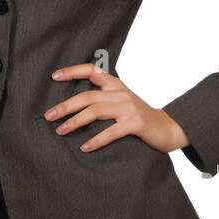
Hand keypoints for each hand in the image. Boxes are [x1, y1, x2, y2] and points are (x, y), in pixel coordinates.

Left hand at [44, 63, 190, 154]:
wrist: (169, 129)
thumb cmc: (139, 118)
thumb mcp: (122, 102)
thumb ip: (103, 99)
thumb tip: (73, 106)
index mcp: (116, 86)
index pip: (93, 71)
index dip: (73, 71)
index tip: (54, 76)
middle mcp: (121, 93)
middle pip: (88, 96)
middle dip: (66, 105)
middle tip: (49, 116)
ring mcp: (129, 107)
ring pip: (96, 110)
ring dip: (75, 121)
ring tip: (61, 131)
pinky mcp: (136, 123)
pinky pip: (112, 131)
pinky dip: (97, 139)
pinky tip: (85, 147)